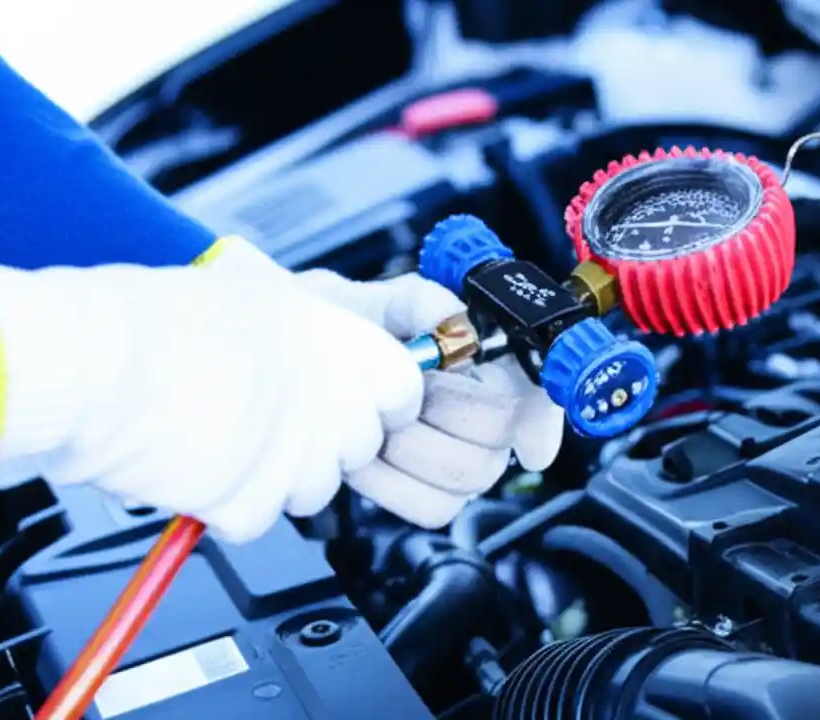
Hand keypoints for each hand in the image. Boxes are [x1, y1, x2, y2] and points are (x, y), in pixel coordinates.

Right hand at [0, 261, 424, 542]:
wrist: (100, 362)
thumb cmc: (168, 319)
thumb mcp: (266, 298)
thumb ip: (315, 331)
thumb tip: (329, 348)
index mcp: (360, 355)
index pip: (401, 397)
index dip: (366, 398)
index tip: (334, 395)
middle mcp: (344, 413)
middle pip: (355, 449)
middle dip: (315, 440)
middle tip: (260, 412)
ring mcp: (304, 466)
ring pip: (308, 490)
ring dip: (271, 473)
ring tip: (219, 431)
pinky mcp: (257, 508)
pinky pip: (255, 518)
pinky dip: (226, 503)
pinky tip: (194, 460)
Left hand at [210, 239, 565, 527]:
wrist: (278, 365)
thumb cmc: (330, 327)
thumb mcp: (367, 299)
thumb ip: (418, 301)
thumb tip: (460, 326)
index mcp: (478, 354)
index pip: (538, 391)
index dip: (540, 417)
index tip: (527, 440)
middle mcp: (478, 407)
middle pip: (499, 440)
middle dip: (446, 420)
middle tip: (405, 397)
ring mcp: (452, 453)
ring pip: (467, 477)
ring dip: (414, 453)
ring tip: (376, 424)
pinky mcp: (422, 491)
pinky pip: (433, 508)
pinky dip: (394, 486)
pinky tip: (365, 457)